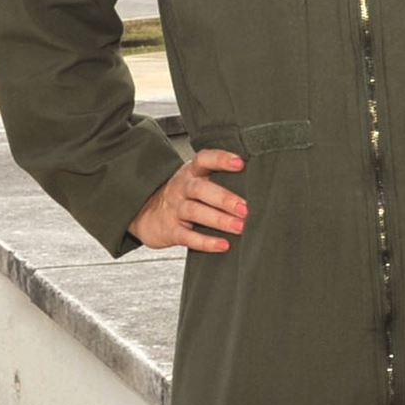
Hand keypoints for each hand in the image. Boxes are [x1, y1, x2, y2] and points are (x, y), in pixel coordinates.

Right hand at [129, 147, 248, 251]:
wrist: (145, 213)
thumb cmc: (182, 196)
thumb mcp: (195, 181)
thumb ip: (218, 180)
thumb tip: (259, 187)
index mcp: (191, 173)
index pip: (204, 159)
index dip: (220, 159)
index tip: (240, 162)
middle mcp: (182, 188)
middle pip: (200, 189)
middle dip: (224, 198)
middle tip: (245, 208)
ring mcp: (175, 209)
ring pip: (195, 211)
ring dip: (219, 220)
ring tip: (239, 227)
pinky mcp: (171, 230)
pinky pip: (187, 236)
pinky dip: (206, 242)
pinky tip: (223, 245)